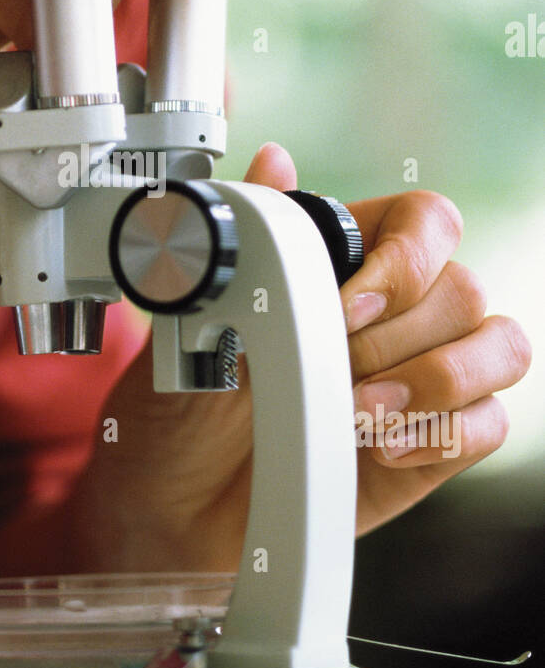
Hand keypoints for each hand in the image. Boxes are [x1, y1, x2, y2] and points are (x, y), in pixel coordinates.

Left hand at [68, 144, 531, 570]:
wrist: (168, 504)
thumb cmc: (179, 406)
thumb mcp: (193, 317)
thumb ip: (246, 243)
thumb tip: (274, 163)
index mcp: (345, 262)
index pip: (425, 220)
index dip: (405, 257)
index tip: (345, 306)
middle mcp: (395, 313)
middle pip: (464, 287)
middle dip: (397, 337)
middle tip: (332, 374)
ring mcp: (420, 378)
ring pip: (500, 346)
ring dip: (435, 380)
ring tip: (358, 412)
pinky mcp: (432, 444)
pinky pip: (490, 421)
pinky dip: (445, 432)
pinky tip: (378, 446)